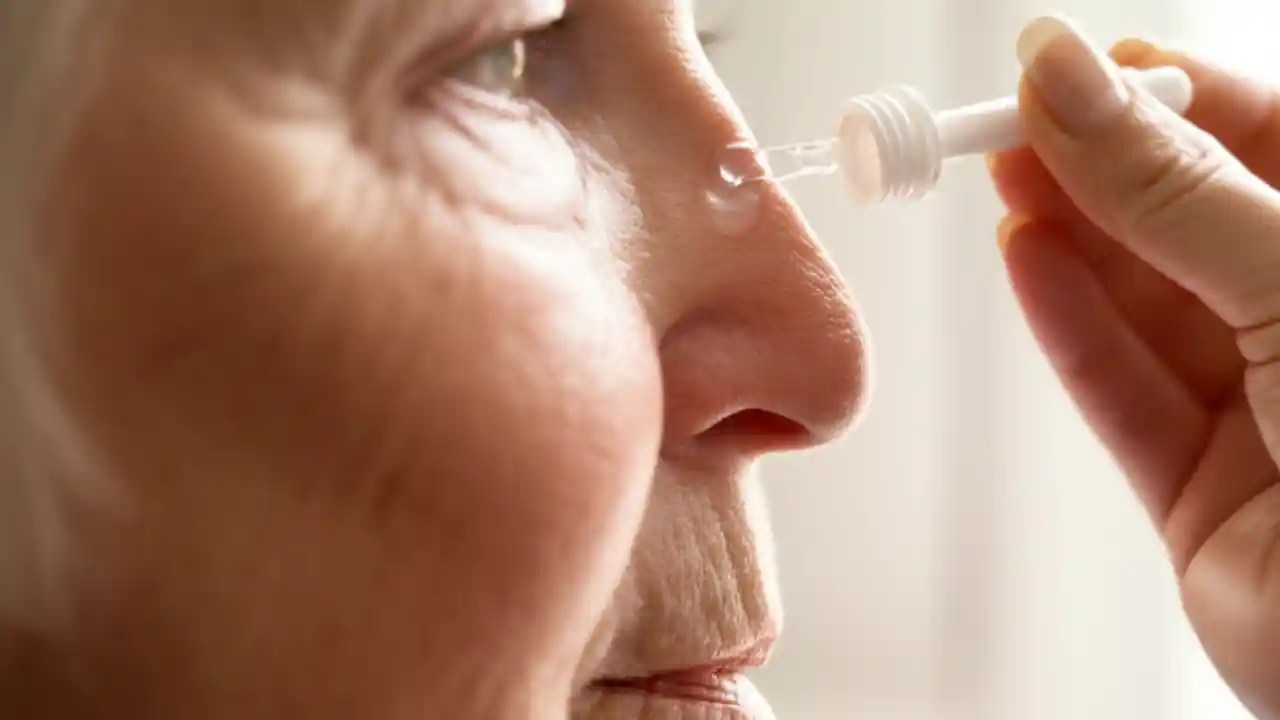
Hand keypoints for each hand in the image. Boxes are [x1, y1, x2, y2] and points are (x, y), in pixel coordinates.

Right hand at [990, 16, 1279, 717]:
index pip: (1266, 142)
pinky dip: (1067, 326)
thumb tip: (1070, 84)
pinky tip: (1022, 260)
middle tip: (1008, 120)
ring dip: (1070, 240)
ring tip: (1002, 179)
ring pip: (1146, 306)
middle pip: (1189, 223)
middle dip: (1100, 168)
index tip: (1070, 65)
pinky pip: (1122, 393)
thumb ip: (1173, 191)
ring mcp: (1260, 412)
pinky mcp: (1200, 491)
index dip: (1170, 96)